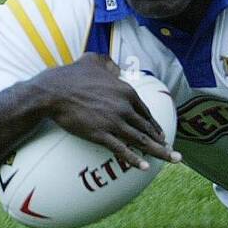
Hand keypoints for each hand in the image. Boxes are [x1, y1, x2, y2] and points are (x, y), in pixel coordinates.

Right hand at [30, 54, 178, 168]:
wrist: (54, 91)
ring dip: (157, 151)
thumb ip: (108, 63)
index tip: (161, 135)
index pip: (146, 112)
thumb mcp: (94, 61)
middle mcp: (124, 107)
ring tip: (170, 159)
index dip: (155, 125)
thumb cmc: (72, 75)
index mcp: (126, 91)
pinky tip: (144, 167)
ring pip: (140, 140)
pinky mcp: (100, 134)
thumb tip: (116, 67)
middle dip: (162, 141)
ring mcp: (113, 121)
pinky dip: (134, 159)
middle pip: (147, 127)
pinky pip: (121, 149)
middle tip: (173, 152)